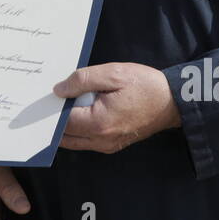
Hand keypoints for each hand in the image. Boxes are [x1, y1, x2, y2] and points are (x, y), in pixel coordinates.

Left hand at [53, 62, 179, 153]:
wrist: (172, 101)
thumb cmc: (145, 85)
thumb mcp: (113, 73)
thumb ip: (83, 80)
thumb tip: (58, 90)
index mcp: (98, 123)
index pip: (61, 121)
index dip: (51, 108)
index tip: (45, 95)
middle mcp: (100, 140)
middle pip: (64, 135)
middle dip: (55, 120)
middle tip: (51, 100)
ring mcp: (107, 145)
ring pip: (73, 140)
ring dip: (66, 125)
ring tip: (66, 103)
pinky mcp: (112, 144)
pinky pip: (86, 140)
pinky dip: (78, 128)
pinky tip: (81, 110)